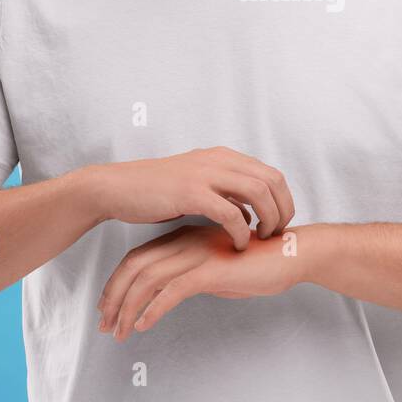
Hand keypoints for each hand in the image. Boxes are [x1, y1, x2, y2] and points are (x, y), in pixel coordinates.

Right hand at [87, 146, 294, 249]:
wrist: (117, 187)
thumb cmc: (156, 191)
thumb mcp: (198, 184)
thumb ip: (225, 192)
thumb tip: (248, 211)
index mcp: (223, 156)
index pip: (271, 174)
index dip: (283, 200)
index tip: (279, 224)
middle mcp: (218, 160)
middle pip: (272, 181)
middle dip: (282, 210)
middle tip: (277, 235)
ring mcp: (205, 174)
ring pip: (258, 193)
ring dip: (267, 219)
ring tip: (261, 239)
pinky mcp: (191, 192)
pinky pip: (230, 212)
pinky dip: (240, 231)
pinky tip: (237, 244)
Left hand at [96, 223, 305, 340]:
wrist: (292, 253)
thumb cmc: (260, 261)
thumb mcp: (220, 267)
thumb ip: (198, 274)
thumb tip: (180, 292)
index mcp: (185, 238)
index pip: (139, 257)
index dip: (118, 281)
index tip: (108, 306)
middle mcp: (185, 242)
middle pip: (134, 266)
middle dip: (114, 296)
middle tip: (105, 323)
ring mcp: (196, 254)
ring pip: (147, 279)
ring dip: (128, 308)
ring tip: (120, 331)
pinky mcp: (210, 269)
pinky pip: (171, 291)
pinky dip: (153, 310)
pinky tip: (144, 325)